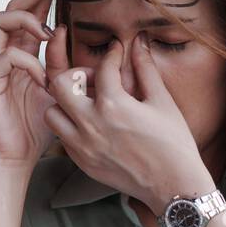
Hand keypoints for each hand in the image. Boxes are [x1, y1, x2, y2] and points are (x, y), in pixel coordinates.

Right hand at [0, 0, 70, 168]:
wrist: (15, 156)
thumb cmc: (37, 127)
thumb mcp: (61, 93)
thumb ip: (69, 71)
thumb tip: (91, 56)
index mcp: (23, 53)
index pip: (31, 12)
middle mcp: (5, 53)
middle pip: (13, 7)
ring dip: (26, 19)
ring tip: (48, 33)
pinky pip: (4, 56)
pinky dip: (27, 61)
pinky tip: (42, 77)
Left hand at [45, 33, 213, 213]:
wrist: (172, 185)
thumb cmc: (173, 143)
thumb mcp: (162, 102)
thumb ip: (146, 69)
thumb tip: (140, 41)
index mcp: (114, 105)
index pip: (103, 67)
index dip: (113, 54)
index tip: (118, 51)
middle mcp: (91, 124)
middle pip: (59, 85)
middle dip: (76, 74)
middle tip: (95, 78)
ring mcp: (82, 145)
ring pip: (52, 113)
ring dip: (65, 103)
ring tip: (87, 103)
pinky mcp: (81, 162)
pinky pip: (62, 137)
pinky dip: (70, 126)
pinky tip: (91, 124)